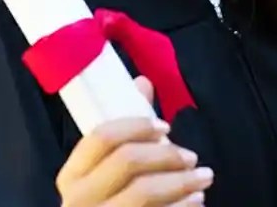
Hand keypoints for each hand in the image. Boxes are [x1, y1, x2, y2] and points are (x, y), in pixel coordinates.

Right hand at [57, 77, 212, 206]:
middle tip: (192, 157)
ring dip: (182, 182)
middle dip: (167, 154)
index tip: (166, 127)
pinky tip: (196, 201)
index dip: (137, 126)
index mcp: (72, 175)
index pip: (101, 136)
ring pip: (143, 193)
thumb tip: (142, 82)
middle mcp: (78, 199)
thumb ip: (127, 129)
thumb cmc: (112, 200)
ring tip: (203, 178)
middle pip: (126, 160)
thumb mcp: (109, 168)